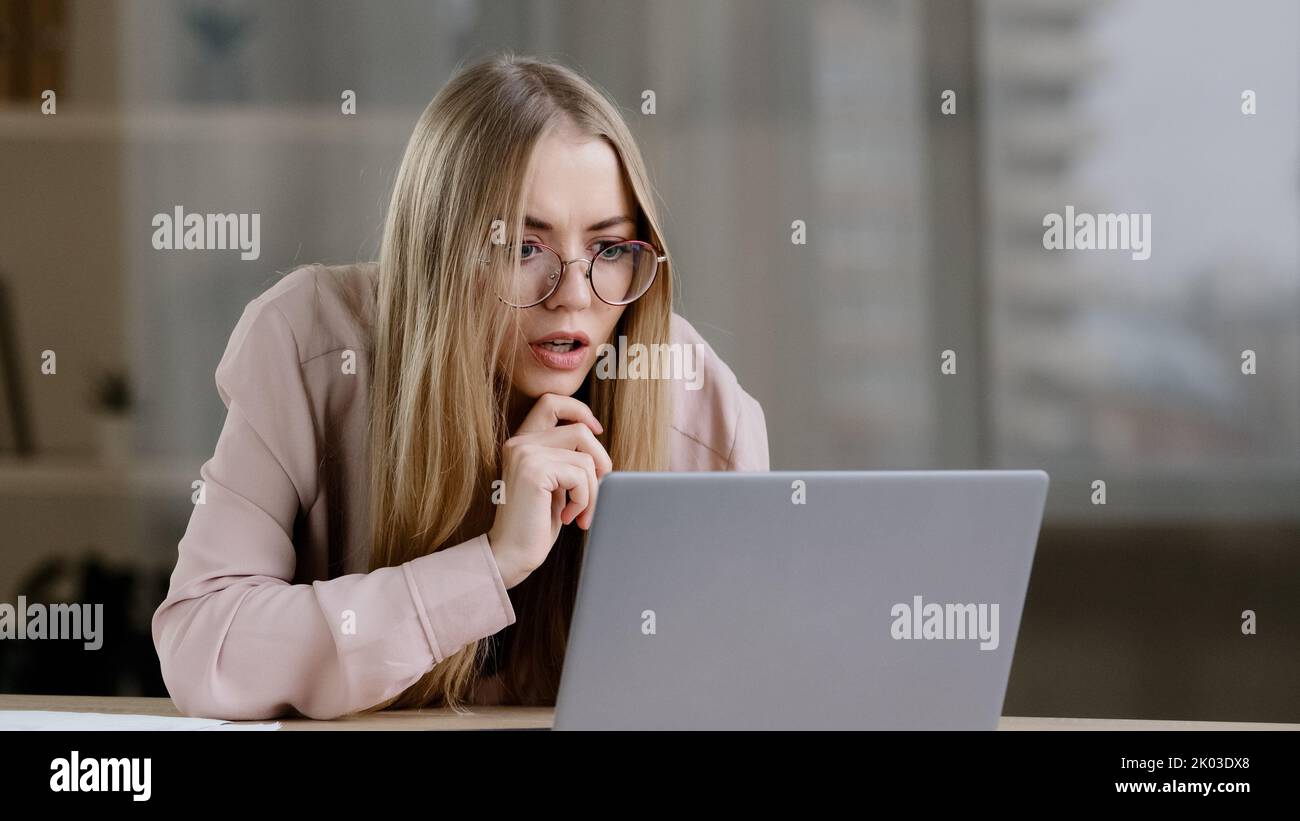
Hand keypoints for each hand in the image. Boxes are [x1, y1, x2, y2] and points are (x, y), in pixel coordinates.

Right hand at [486, 393, 612, 587]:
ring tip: (580, 513)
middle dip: (600, 461)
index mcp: (522, 443)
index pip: (551, 402)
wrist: (510, 554)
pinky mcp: (534, 471)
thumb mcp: (554, 485)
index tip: (597, 432)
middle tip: (598, 489)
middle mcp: (519, 443)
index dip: (580, 410)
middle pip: (579, 430)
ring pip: (585, 457)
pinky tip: (568, 517)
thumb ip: (566, 460)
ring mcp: (525, 454)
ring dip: (592, 490)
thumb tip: (601, 455)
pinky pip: (581, 476)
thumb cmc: (534, 525)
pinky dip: (585, 500)